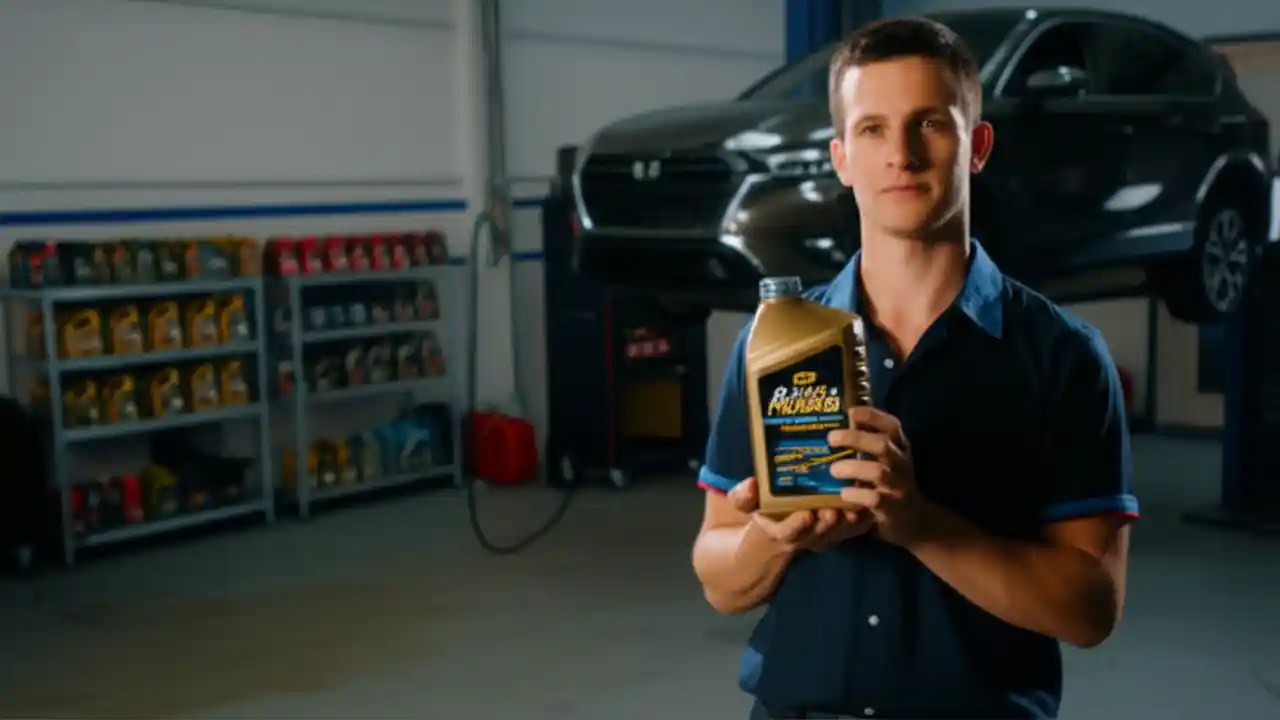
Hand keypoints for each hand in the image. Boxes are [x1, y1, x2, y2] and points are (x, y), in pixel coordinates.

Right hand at [727, 476, 873, 551]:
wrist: (770, 537)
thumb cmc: (759, 514)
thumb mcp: (744, 507)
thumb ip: (743, 498)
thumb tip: (750, 484)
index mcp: (778, 531)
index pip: (787, 531)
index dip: (797, 525)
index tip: (805, 514)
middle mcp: (802, 537)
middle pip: (817, 534)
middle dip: (827, 524)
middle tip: (836, 511)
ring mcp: (820, 537)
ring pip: (837, 534)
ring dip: (848, 524)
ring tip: (858, 509)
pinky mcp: (836, 533)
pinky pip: (850, 532)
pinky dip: (861, 523)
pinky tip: (872, 509)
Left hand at [828, 406, 933, 547]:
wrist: (915, 521)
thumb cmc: (892, 484)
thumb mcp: (887, 460)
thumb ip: (870, 442)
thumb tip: (844, 418)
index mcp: (900, 448)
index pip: (891, 425)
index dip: (873, 416)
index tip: (851, 412)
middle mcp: (901, 464)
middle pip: (882, 445)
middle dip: (855, 438)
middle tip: (831, 438)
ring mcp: (898, 486)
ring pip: (878, 472)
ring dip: (852, 468)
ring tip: (834, 470)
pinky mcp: (893, 508)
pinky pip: (874, 499)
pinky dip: (856, 494)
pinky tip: (843, 493)